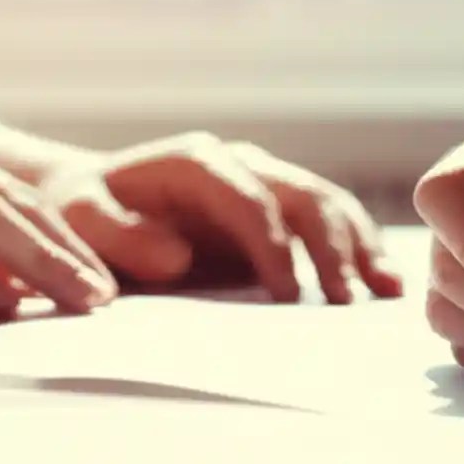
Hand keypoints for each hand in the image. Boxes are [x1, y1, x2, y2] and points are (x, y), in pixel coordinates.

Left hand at [39, 133, 401, 303]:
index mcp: (194, 162)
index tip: (286, 295)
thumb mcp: (80, 219)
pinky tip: (381, 281)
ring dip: (357, 245)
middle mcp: (238, 163)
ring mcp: (262, 182)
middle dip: (328, 247)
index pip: (247, 198)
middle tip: (345, 301)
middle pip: (300, 195)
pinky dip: (357, 246)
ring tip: (383, 290)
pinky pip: (328, 221)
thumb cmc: (81, 213)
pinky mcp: (276, 210)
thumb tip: (177, 256)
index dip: (271, 245)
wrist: (89, 200)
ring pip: (324, 203)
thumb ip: (118, 235)